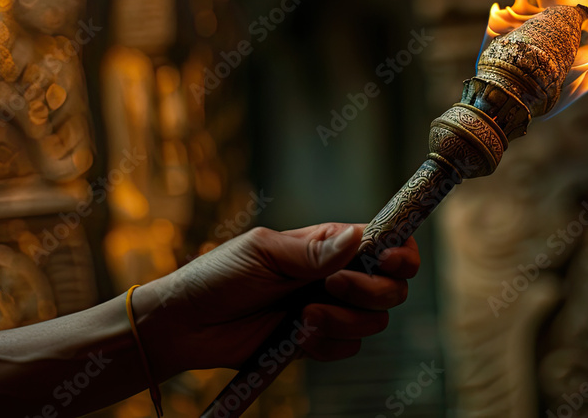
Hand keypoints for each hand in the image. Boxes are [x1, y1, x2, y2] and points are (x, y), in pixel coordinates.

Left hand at [133, 223, 419, 377]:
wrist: (186, 326)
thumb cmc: (217, 276)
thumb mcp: (263, 252)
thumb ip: (313, 251)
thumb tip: (359, 238)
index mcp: (328, 244)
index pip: (385, 242)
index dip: (401, 252)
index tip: (391, 261)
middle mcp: (337, 275)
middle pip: (391, 286)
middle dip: (371, 291)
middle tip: (334, 288)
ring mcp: (329, 310)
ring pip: (372, 321)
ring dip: (344, 321)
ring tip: (304, 318)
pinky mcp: (316, 342)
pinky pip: (346, 349)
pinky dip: (327, 345)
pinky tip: (295, 337)